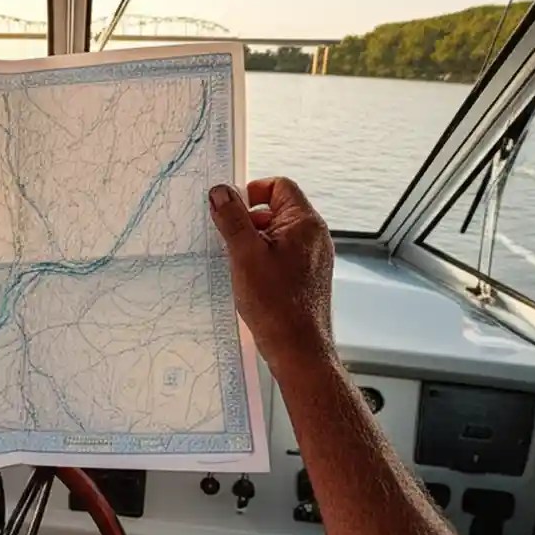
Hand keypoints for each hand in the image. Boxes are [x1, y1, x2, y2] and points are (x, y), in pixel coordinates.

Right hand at [207, 178, 334, 368]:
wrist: (298, 349)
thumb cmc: (277, 305)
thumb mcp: (245, 255)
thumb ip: (232, 218)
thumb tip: (220, 191)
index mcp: (305, 223)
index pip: (280, 185)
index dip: (252, 191)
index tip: (231, 209)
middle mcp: (314, 236)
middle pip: (277, 208)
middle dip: (249, 220)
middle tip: (230, 241)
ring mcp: (313, 256)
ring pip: (277, 233)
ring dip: (254, 241)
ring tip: (239, 264)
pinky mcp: (307, 274)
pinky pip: (281, 253)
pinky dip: (263, 258)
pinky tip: (249, 278)